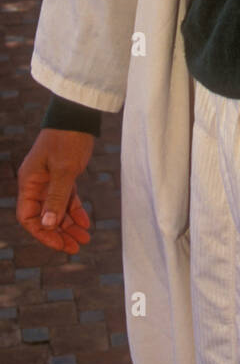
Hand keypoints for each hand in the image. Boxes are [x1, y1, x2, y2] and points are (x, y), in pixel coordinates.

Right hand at [17, 129, 93, 253]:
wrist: (78, 116)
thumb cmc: (68, 139)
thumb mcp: (64, 170)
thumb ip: (56, 197)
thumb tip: (48, 225)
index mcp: (29, 183)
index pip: (29, 217)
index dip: (43, 234)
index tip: (60, 244)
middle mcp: (36, 184)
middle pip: (44, 216)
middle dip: (59, 233)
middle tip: (76, 247)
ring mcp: (49, 180)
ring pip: (56, 209)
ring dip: (69, 225)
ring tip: (85, 239)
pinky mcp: (62, 175)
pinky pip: (66, 199)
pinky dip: (74, 211)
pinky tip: (85, 222)